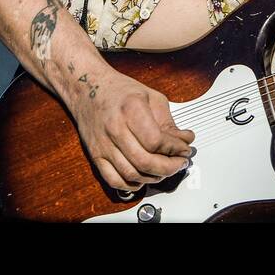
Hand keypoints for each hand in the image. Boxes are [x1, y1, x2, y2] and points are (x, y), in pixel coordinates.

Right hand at [70, 70, 195, 193]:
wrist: (88, 88)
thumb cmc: (120, 91)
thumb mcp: (152, 97)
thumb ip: (169, 122)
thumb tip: (184, 141)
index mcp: (131, 109)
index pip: (156, 141)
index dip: (175, 149)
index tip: (185, 149)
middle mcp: (115, 128)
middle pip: (145, 161)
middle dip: (169, 167)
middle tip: (180, 163)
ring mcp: (103, 144)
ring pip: (131, 174)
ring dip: (154, 178)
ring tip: (165, 170)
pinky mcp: (96, 156)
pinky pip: (114, 180)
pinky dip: (132, 185)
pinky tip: (144, 178)